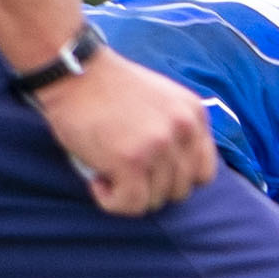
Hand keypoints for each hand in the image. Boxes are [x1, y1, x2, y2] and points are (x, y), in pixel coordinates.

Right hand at [28, 48, 217, 215]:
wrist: (74, 72)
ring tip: (107, 171)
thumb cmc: (109, 89)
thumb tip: (172, 175)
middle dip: (150, 188)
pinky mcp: (131, 160)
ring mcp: (159, 145)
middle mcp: (183, 130)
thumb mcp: (162, 102)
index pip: (204, 173)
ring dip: (128, 194)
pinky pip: (131, 205)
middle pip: (180, 191)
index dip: (176, 180)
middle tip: (123, 172)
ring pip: (156, 200)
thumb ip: (176, 132)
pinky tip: (97, 182)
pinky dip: (111, 202)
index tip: (151, 174)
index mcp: (194, 115)